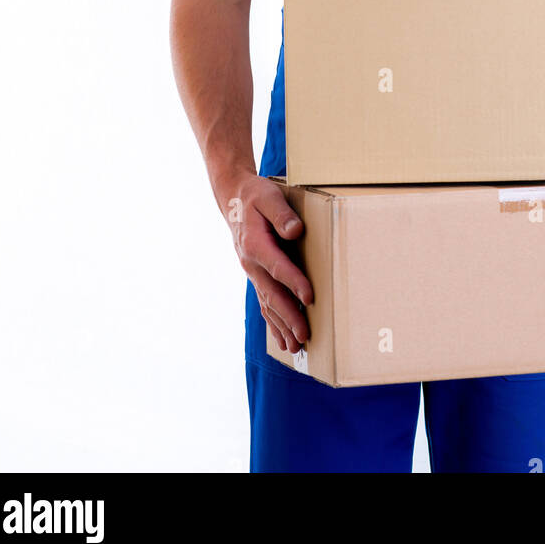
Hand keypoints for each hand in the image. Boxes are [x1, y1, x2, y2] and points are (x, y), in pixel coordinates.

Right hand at [227, 175, 312, 352]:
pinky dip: (273, 323)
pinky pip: (264, 303)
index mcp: (255, 243)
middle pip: (272, 294)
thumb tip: (296, 230)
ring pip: (267, 304)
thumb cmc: (256, 196)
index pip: (277, 266)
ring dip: (281, 327)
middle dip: (288, 317)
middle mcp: (251, 263)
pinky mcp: (256, 276)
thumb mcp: (268, 196)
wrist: (234, 200)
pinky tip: (283, 340)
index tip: (309, 297)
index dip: (294, 282)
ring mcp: (252, 272)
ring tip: (296, 348)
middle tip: (304, 336)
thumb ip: (281, 213)